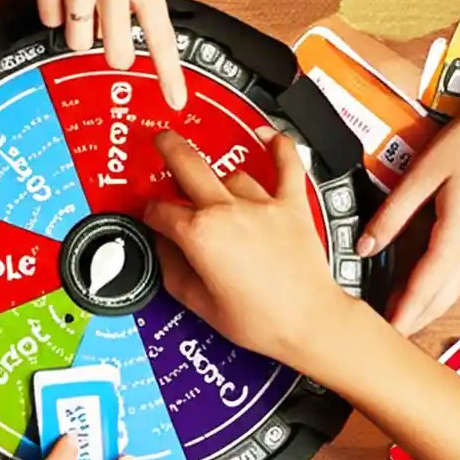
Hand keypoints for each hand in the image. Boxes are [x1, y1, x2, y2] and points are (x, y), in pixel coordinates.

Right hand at [33, 0, 185, 108]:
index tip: (175, 101)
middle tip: (115, 36)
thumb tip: (132, 22)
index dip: (170, 77)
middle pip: (117, 55)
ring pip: (80, 43)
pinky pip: (49, 20)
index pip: (162, 40)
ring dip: (85, 33)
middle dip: (116, 52)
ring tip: (87, 6)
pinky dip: (56, 14)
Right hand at [142, 129, 350, 361]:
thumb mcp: (199, 303)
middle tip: (162, 142)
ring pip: (231, 173)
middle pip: (188, 164)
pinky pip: (287, 166)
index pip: (161, 211)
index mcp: (200, 235)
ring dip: (220, 178)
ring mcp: (261, 204)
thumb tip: (163, 249)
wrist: (307, 321)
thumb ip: (173, 270)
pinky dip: (279, 148)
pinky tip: (269, 137)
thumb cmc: (260, 320)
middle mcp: (228, 211)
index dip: (151, 213)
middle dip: (168, 149)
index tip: (153, 217)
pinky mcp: (291, 205)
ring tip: (217, 188)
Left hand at [355, 98, 459, 334]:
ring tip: (400, 313)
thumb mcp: (424, 173)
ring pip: (452, 288)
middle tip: (385, 334)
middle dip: (413, 320)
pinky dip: (440, 286)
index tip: (384, 338)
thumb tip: (365, 245)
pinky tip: (426, 280)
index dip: (401, 317)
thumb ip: (393, 213)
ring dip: (427, 305)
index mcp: (457, 240)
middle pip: (440, 299)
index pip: (422, 292)